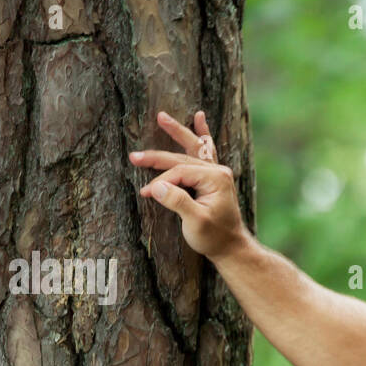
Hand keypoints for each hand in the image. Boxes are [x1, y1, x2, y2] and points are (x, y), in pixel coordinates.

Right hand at [130, 110, 248, 260]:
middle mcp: (218, 171)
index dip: (161, 182)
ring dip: (177, 133)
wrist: (231, 248)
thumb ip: (177, 201)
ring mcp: (217, 173)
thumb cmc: (214, 237)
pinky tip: (200, 118)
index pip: (179, 173)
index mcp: (215, 178)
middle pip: (182, 157)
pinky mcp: (214, 178)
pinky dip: (202, 136)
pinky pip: (205, 152)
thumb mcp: (195, 222)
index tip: (145, 193)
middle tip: (134, 156)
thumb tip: (155, 186)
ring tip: (162, 117)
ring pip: (192, 149)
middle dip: (157, 156)